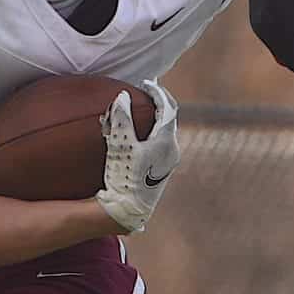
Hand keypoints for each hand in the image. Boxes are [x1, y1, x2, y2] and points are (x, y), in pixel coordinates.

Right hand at [97, 80, 179, 234]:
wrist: (128, 210)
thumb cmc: (124, 178)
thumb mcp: (120, 145)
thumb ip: (121, 119)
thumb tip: (122, 96)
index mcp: (166, 141)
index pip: (167, 107)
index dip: (157, 92)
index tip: (145, 83)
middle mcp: (172, 150)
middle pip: (169, 118)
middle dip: (158, 103)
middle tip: (147, 91)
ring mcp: (169, 161)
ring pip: (165, 130)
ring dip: (155, 117)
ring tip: (141, 109)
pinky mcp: (162, 169)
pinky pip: (161, 142)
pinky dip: (152, 130)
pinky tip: (139, 132)